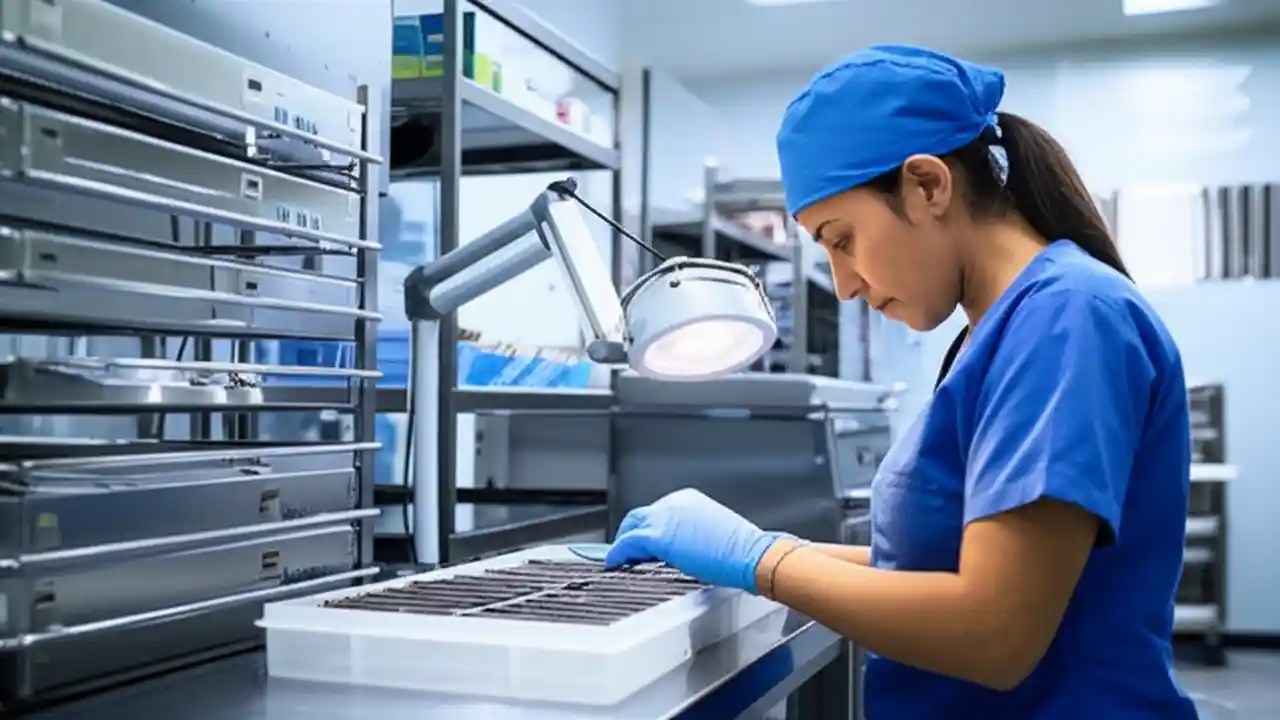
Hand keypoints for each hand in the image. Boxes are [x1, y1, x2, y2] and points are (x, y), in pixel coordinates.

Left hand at [604, 488, 781, 592]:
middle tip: (626, 550)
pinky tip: (615, 563)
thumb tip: (683, 549)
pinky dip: (618, 553)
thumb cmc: (741, 550)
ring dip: (623, 543)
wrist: (750, 555)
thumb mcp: (713, 533)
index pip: (658, 511)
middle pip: (640, 515)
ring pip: (631, 526)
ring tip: (618, 558)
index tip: (643, 542)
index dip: (647, 528)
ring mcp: (664, 517)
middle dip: (630, 532)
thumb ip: (692, 535)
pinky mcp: (658, 536)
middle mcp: (674, 503)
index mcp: (688, 500)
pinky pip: (627, 544)